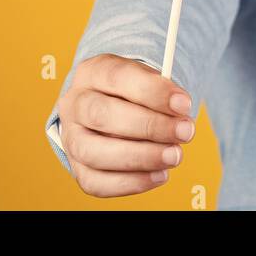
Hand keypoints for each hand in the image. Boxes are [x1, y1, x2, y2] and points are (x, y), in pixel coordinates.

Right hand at [57, 53, 195, 196]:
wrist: (112, 109)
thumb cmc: (134, 95)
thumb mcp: (147, 80)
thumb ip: (162, 91)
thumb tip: (180, 110)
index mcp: (93, 72)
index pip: (118, 77)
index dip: (153, 92)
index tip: (184, 104)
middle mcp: (74, 104)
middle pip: (101, 115)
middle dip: (149, 126)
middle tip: (184, 132)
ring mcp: (71, 138)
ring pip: (94, 152)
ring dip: (141, 157)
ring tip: (174, 155)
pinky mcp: (78, 168)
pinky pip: (97, 183)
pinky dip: (132, 182)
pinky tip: (160, 174)